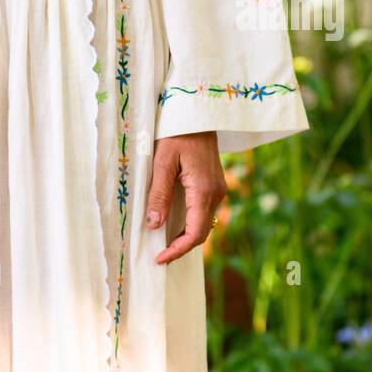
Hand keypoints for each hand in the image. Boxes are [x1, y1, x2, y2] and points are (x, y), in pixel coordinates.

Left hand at [145, 131, 225, 263]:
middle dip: (180, 247)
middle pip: (201, 232)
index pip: (194, 234)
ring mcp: (217, 189)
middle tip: (159, 256)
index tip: (159, 259)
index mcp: (204, 191)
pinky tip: (174, 223)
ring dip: (185, 236)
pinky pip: (204, 211)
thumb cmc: (177, 132)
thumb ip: (159, 193)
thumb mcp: (162, 161)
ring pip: (203, 222)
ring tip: (164, 243)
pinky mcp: (214, 183)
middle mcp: (216, 193)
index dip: (177, 250)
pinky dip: (190, 222)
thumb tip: (154, 225)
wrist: (197, 112)